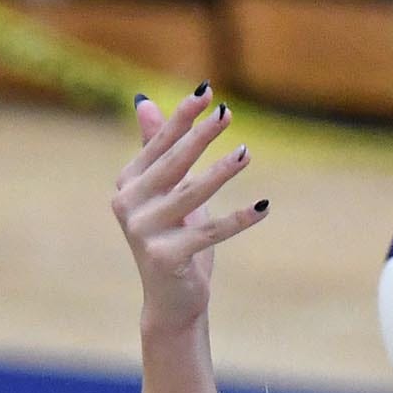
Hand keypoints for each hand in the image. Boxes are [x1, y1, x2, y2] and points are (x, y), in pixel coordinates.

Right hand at [113, 87, 267, 334]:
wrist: (171, 300)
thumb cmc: (174, 239)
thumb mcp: (166, 192)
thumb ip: (157, 150)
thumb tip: (145, 101)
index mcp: (128, 184)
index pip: (159, 144)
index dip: (182, 118)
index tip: (207, 92)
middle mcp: (129, 204)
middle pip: (173, 164)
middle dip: (201, 136)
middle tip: (228, 113)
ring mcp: (144, 231)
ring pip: (191, 195)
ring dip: (221, 172)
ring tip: (246, 153)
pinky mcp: (166, 256)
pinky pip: (210, 232)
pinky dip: (239, 220)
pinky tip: (264, 207)